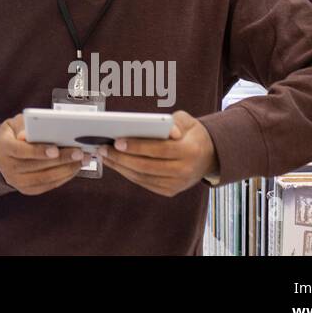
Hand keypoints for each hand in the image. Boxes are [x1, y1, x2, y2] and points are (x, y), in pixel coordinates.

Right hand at [0, 114, 85, 195]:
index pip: (20, 151)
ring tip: (82, 160)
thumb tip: (28, 135)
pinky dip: (64, 177)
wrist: (4, 154)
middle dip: (61, 159)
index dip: (38, 151)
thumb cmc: (14, 134)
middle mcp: (8, 167)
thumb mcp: (15, 124)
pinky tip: (74, 168)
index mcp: (3, 147)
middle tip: (79, 152)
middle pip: (37, 166)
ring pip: (45, 178)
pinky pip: (49, 185)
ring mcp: (17, 181)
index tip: (55, 149)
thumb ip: (24, 127)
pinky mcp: (28, 190)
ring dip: (67, 169)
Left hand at [98, 110, 217, 196]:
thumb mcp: (188, 121)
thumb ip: (176, 122)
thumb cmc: (191, 134)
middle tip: (103, 149)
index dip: (137, 147)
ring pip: (143, 177)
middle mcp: (184, 171)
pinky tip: (116, 164)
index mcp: (190, 151)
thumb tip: (168, 129)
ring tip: (104, 156)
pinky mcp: (170, 191)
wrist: (208, 156)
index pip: (160, 150)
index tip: (117, 141)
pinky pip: (144, 183)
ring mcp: (177, 184)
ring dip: (120, 167)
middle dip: (122, 158)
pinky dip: (128, 174)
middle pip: (147, 166)